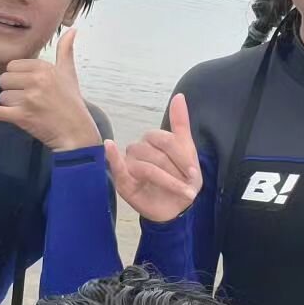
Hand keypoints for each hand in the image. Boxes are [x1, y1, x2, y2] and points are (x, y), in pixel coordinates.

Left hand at [0, 28, 100, 151]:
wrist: (76, 132)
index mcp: (44, 68)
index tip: (34, 87)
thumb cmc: (71, 103)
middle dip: (13, 91)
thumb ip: (66, 50)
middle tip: (32, 101)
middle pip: (4, 80)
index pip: (14, 66)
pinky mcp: (21, 117)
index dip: (20, 78)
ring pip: (2, 96)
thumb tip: (73, 30)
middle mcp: (36, 81)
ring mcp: (28, 99)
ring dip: (11, 106)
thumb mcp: (69, 73)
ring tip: (31, 111)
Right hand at [104, 92, 202, 223]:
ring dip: (168, 181)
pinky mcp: (123, 181)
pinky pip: (117, 166)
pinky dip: (112, 156)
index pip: (166, 140)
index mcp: (152, 140)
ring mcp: (129, 164)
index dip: (182, 157)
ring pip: (147, 166)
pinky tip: (109, 146)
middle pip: (157, 154)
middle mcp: (138, 149)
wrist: (177, 208)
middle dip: (176, 172)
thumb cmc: (181, 179)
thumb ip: (180, 123)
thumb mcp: (187, 152)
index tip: (193, 173)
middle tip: (189, 188)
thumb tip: (179, 95)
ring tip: (182, 193)